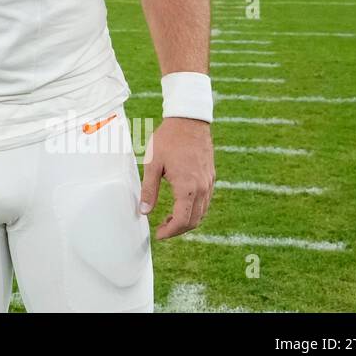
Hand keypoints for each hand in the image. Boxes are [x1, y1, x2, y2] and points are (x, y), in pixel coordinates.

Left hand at [140, 117, 214, 239]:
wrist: (189, 121)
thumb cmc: (168, 140)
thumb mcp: (152, 164)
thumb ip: (149, 190)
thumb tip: (144, 211)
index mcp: (188, 187)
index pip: (182, 220)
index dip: (170, 231)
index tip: (159, 234)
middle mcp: (202, 188)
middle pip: (194, 221)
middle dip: (178, 229)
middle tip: (162, 229)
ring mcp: (209, 183)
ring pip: (202, 212)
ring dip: (187, 220)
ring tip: (168, 218)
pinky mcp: (211, 177)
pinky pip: (206, 201)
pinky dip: (194, 209)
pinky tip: (180, 204)